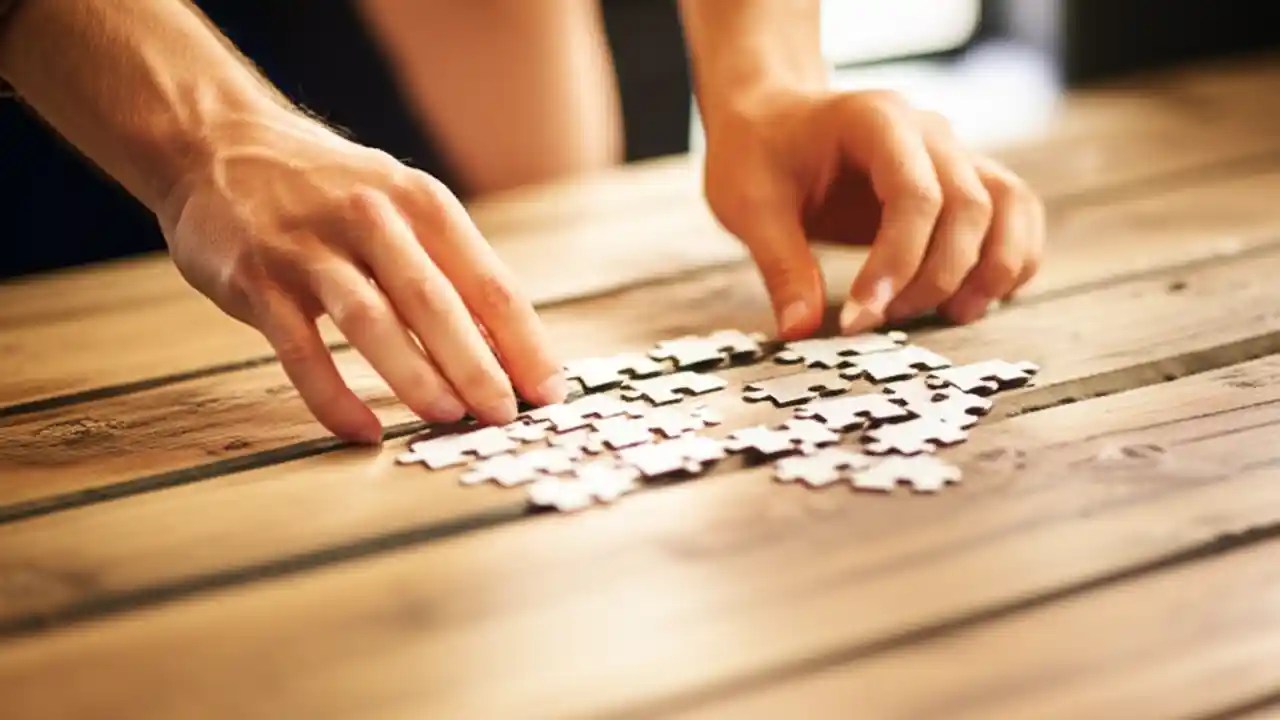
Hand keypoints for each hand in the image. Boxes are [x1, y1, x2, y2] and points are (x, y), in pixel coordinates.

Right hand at [158, 111, 566, 442]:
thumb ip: (447, 269)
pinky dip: (333, 398)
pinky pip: (301, 351)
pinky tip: (363, 431)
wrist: (218, 144)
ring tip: (449, 416)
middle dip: (478, 365)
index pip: (489, 282)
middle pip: (436, 302)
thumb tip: (507, 351)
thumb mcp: (399, 205)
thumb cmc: (327, 190)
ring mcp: (310, 249)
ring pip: (372, 320)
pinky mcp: (258, 280)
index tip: (549, 391)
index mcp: (421, 203)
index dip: (524, 343)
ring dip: (415, 374)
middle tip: (505, 415)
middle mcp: (371, 218)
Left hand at [701, 89, 1044, 338]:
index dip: (896, 265)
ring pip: (1010, 206)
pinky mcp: (961, 179)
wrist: (771, 118)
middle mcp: (928, 131)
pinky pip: (1015, 212)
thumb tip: (799, 330)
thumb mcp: (748, 205)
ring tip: (951, 317)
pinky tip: (974, 299)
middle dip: (936, 277)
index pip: (914, 196)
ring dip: (992, 270)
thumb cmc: (757, 153)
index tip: (859, 320)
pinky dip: (1010, 258)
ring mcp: (953, 152)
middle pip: (970, 206)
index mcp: (875, 121)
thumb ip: (780, 265)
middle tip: (886, 320)